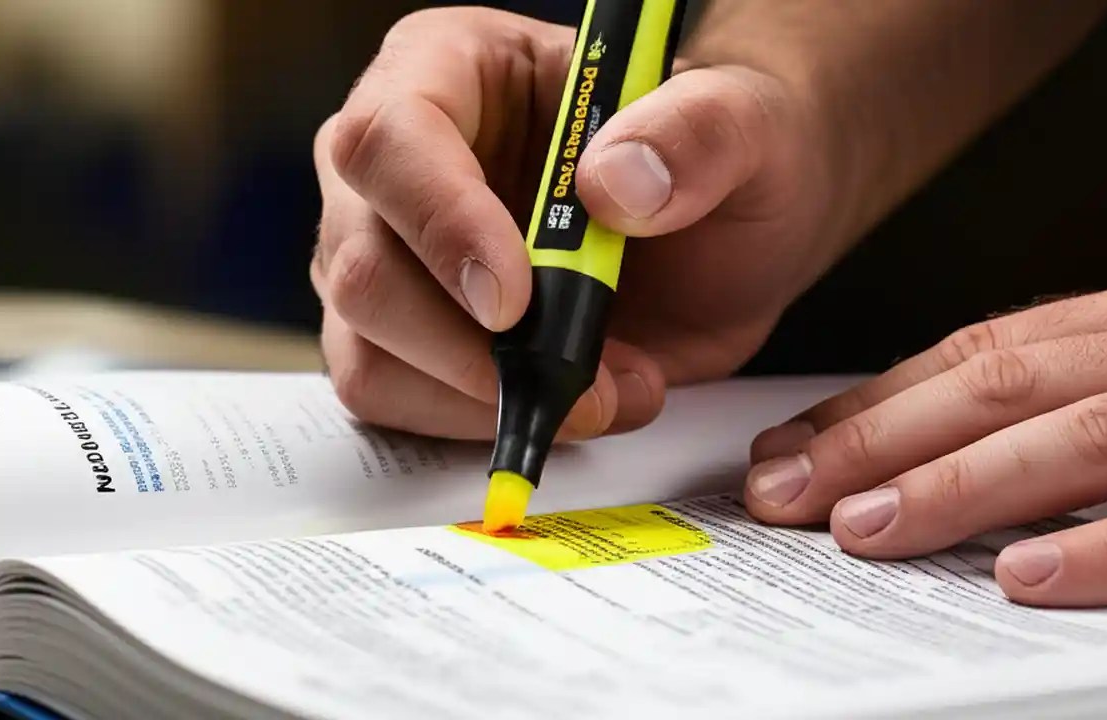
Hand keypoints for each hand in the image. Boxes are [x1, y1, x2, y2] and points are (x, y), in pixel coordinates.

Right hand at [312, 7, 843, 439]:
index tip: (514, 301)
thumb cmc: (712, 160)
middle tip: (582, 378)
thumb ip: (700, 131)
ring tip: (600, 390)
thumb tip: (615, 186)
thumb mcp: (745, 119)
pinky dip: (478, 424)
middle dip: (467, 347)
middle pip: (361, 265)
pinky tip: (564, 404)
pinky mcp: (402, 338)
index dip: (442, 226)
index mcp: (448, 69)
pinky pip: (394, 399)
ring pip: (367, 351)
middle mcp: (395, 166)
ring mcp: (388, 257)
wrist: (724, 238)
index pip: (392, 141)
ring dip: (481, 398)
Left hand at [744, 288, 1106, 607]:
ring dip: (954, 485)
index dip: (870, 403)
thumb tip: (914, 456)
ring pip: (1074, 437)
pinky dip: (1094, 549)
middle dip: (873, 442)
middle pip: (997, 390)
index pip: (974, 359)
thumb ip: (1046, 402)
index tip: (785, 447)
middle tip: (781, 494)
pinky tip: (1018, 576)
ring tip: (858, 528)